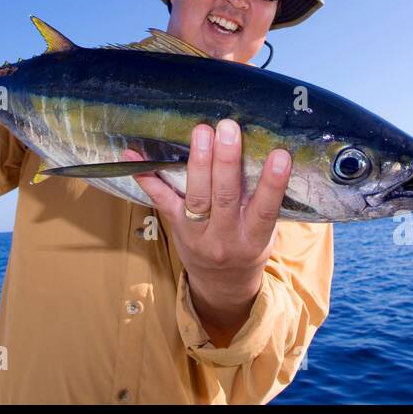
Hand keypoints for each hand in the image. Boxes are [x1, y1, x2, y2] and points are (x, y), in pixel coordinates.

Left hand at [126, 119, 291, 345]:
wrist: (222, 285)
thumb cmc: (248, 247)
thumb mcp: (264, 234)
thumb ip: (262, 202)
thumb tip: (267, 152)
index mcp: (253, 240)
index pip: (264, 211)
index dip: (272, 184)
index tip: (280, 155)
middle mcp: (224, 239)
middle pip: (225, 198)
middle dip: (226, 161)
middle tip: (228, 129)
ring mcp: (196, 234)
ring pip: (196, 197)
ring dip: (199, 162)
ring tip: (202, 132)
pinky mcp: (175, 226)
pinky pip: (160, 200)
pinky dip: (146, 177)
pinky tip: (133, 156)